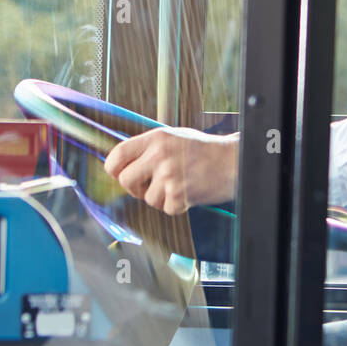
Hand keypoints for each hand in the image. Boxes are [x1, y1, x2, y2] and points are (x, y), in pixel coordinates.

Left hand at [103, 128, 237, 214]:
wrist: (233, 161)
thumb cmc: (206, 150)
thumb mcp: (175, 137)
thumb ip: (150, 147)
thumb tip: (124, 162)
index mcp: (156, 138)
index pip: (117, 155)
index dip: (113, 169)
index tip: (119, 174)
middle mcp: (159, 156)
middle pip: (125, 180)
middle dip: (134, 188)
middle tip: (147, 186)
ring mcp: (169, 176)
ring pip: (147, 199)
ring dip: (160, 198)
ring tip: (178, 186)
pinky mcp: (180, 194)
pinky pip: (166, 208)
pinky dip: (176, 206)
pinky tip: (188, 193)